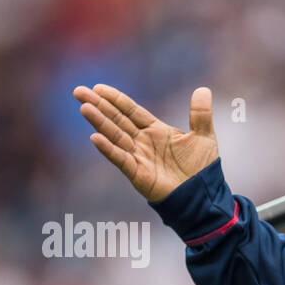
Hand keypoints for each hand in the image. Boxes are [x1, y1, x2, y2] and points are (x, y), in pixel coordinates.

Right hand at [73, 84, 218, 201]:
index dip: (116, 99)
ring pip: (115, 136)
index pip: (132, 111)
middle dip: (99, 106)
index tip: (98, 87)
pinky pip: (121, 159)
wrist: (205, 197)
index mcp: (156, 131)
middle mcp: (144, 142)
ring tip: (84, 108)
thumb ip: (200, 114)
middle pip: (118, 120)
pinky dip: (109, 149)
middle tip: (79, 92)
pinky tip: (95, 137)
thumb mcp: (204, 137)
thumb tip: (203, 89)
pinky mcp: (139, 174)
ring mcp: (139, 158)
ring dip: (100, 122)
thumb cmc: (203, 170)